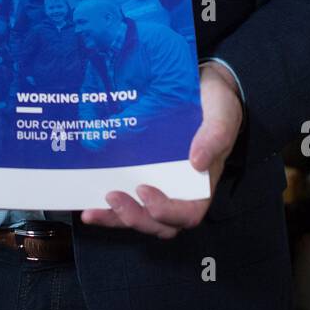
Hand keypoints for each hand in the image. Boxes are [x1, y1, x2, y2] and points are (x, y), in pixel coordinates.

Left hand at [79, 62, 242, 237]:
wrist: (202, 86)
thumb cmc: (215, 104)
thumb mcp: (222, 114)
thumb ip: (216, 136)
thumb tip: (197, 162)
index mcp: (202, 183)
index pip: (188, 213)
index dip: (166, 211)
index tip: (145, 191)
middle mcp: (179, 190)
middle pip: (159, 223)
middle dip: (134, 218)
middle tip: (112, 198)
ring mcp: (159, 184)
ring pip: (139, 216)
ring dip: (115, 218)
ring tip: (92, 211)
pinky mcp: (140, 173)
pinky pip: (126, 197)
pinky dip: (107, 206)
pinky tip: (88, 200)